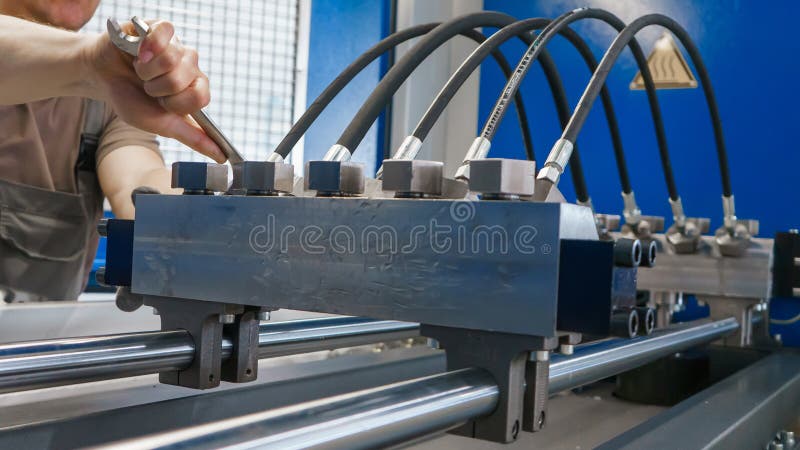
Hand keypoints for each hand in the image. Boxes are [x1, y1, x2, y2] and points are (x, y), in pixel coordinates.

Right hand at [84, 20, 225, 162]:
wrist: (101, 76)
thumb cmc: (132, 99)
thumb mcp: (162, 124)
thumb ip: (192, 137)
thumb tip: (221, 157)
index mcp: (195, 89)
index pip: (201, 97)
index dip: (177, 103)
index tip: (162, 104)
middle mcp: (191, 67)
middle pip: (183, 79)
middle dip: (157, 88)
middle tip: (148, 86)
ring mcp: (177, 46)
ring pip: (171, 58)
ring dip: (147, 70)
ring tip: (140, 70)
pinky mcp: (161, 28)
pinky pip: (165, 33)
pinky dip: (147, 45)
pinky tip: (139, 52)